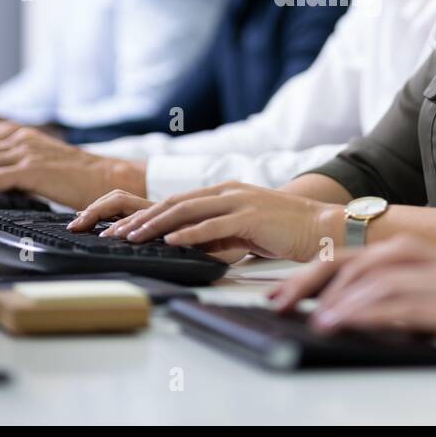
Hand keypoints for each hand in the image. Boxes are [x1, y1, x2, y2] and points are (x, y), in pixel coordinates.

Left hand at [99, 181, 341, 262]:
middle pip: (175, 203)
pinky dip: (189, 232)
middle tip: (115, 234)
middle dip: (142, 219)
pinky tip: (170, 240)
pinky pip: (213, 225)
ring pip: (188, 211)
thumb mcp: (243, 230)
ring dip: (156, 225)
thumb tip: (188, 245)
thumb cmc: (284, 230)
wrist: (320, 226)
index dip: (148, 214)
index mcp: (224, 192)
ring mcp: (238, 201)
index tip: (124, 229)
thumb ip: (216, 233)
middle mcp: (227, 191)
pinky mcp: (250, 216)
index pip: (177, 202)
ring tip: (132, 237)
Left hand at [279, 235, 435, 363]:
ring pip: (377, 277)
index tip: (293, 289)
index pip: (369, 257)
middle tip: (279, 299)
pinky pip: (403, 303)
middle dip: (315, 277)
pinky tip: (342, 323)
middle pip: (362, 259)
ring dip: (335, 295)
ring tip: (304, 314)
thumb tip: (387, 323)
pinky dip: (365, 311)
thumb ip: (430, 308)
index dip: (326, 270)